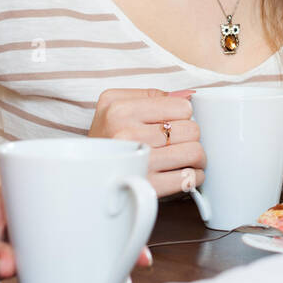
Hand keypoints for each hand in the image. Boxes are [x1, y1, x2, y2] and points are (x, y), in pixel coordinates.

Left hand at [0, 193, 154, 282]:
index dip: (110, 199)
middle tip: (140, 258)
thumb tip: (12, 264)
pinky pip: (73, 253)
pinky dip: (90, 266)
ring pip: (87, 236)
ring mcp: (45, 226)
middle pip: (92, 213)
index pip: (78, 183)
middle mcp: (43, 204)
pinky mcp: (41, 248)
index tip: (130, 219)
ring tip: (124, 279)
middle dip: (120, 235)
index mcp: (29, 188)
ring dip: (108, 254)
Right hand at [89, 88, 205, 197]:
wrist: (85, 171)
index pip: (181, 106)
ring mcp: (137, 162)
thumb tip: (188, 96)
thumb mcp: (114, 104)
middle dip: (192, 136)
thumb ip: (151, 96)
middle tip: (184, 141)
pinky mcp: (146, 187)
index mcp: (119, 109)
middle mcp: (127, 134)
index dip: (184, 114)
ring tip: (190, 157)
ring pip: (194, 153)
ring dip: (198, 157)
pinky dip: (194, 176)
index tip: (175, 122)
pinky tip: (186, 173)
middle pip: (191, 130)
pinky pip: (187, 179)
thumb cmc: (106, 136)